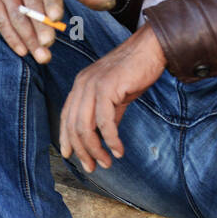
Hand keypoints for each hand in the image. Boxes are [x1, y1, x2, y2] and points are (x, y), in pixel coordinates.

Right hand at [0, 0, 115, 63]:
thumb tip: (111, 3)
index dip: (51, 2)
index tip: (56, 18)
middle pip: (30, 5)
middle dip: (39, 27)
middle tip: (48, 46)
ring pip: (15, 16)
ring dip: (27, 38)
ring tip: (40, 56)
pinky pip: (0, 21)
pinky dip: (11, 37)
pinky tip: (22, 51)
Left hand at [59, 26, 165, 172]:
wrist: (150, 50)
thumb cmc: (134, 72)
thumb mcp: (116, 95)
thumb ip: (107, 113)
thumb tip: (104, 136)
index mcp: (80, 86)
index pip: (66, 116)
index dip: (66, 138)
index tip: (71, 156)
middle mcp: (81, 85)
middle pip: (73, 125)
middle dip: (82, 150)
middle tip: (93, 167)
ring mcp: (92, 86)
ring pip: (85, 125)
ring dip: (95, 149)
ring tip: (106, 162)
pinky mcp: (107, 88)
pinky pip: (104, 120)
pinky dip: (110, 139)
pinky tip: (118, 150)